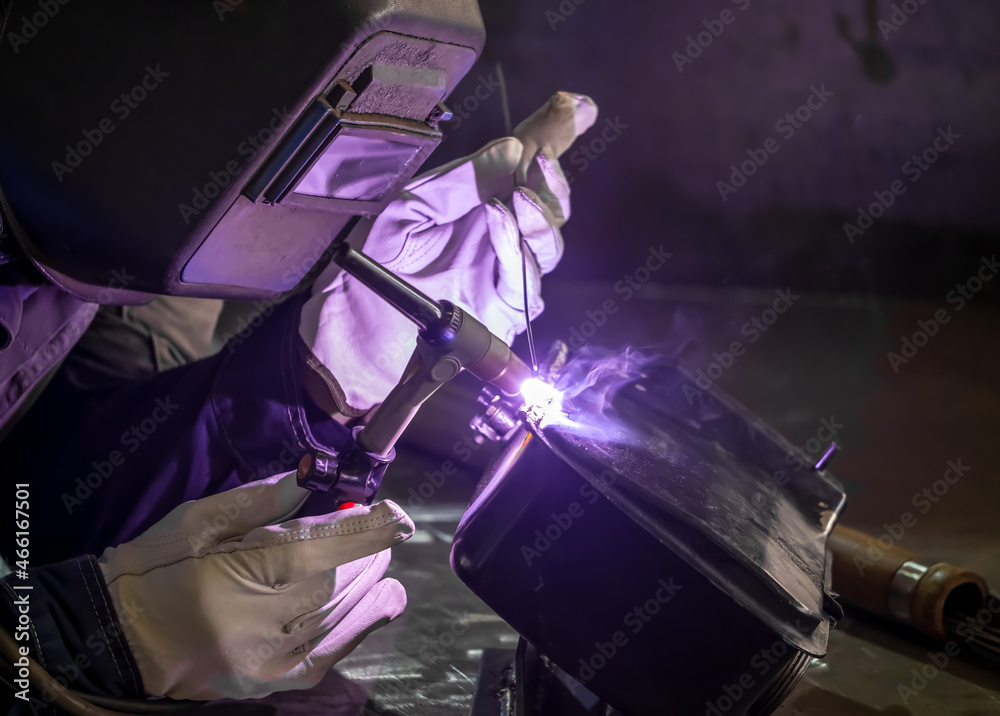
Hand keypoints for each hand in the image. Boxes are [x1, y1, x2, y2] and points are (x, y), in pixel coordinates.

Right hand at [97, 472, 412, 699]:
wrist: (118, 641)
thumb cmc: (155, 569)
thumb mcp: (197, 521)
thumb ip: (259, 502)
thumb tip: (309, 480)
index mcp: (238, 575)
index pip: (322, 548)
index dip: (368, 529)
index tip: (397, 513)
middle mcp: (260, 624)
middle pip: (340, 582)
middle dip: (366, 550)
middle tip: (371, 527)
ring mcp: (270, 660)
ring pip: (344, 616)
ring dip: (369, 581)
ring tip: (374, 558)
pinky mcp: (272, 683)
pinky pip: (333, 652)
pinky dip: (362, 622)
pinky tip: (380, 598)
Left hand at [300, 92, 597, 413]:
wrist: (362, 324)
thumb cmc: (381, 263)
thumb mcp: (410, 208)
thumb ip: (460, 182)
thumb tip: (512, 151)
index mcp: (483, 200)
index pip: (528, 162)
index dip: (555, 133)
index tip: (579, 105)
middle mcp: (503, 233)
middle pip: (550, 202)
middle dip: (553, 177)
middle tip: (542, 158)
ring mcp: (508, 270)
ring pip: (549, 241)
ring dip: (539, 214)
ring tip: (516, 195)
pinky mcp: (507, 307)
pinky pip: (527, 278)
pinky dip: (515, 246)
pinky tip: (499, 220)